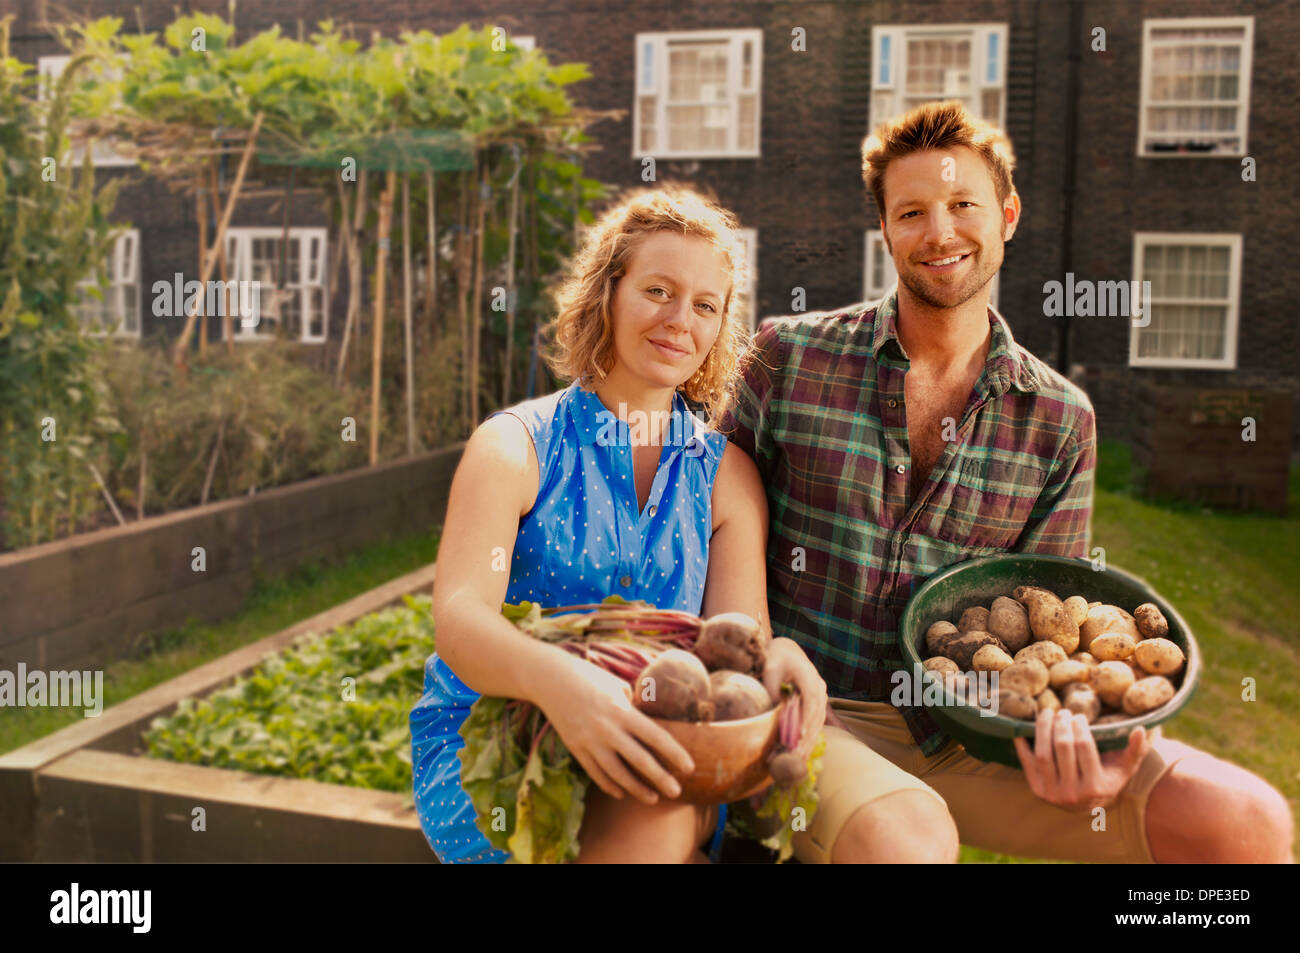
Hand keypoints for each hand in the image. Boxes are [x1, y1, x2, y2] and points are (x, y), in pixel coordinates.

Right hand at [536, 652, 694, 804]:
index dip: (674, 753)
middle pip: (639, 760)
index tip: (689, 767)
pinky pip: (596, 773)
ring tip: (653, 798)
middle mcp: (607, 728)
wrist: (550, 679)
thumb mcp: (617, 685)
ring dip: (636, 788)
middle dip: (660, 778)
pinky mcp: (576, 748)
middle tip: (677, 791)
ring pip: (617, 773)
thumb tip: (650, 717)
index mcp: (622, 710)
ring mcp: (590, 741)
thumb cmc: (589, 677)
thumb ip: (634, 704)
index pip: (655, 736)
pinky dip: (610, 785)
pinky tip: (622, 793)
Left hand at [761, 637, 827, 760]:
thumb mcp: (769, 669)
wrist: (787, 651)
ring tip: (799, 759)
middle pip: (817, 714)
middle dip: (808, 736)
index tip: (800, 736)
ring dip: (810, 741)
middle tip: (796, 755)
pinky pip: (816, 722)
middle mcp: (819, 686)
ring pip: (819, 721)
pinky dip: (810, 737)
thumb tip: (774, 711)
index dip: (807, 719)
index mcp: (808, 675)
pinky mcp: (817, 703)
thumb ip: (772, 688)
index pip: (811, 700)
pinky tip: (803, 751)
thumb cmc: (776, 658)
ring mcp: (821, 695)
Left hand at [1013, 708, 1150, 810]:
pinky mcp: (1037, 790)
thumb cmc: (1107, 779)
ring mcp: (1052, 793)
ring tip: (1047, 714)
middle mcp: (1073, 792)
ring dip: (1043, 729)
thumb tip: (1141, 729)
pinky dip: (1022, 745)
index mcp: (1096, 786)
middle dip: (1061, 724)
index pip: (1085, 748)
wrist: (1086, 805)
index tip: (1078, 716)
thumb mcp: (1125, 768)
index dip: (1080, 727)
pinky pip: (1027, 764)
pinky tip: (1021, 729)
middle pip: (1063, 748)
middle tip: (1062, 711)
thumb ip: (1136, 750)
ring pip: (1043, 754)